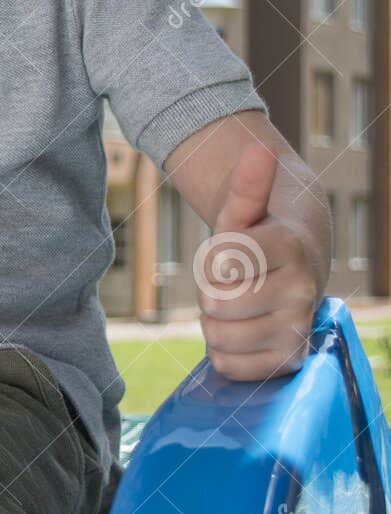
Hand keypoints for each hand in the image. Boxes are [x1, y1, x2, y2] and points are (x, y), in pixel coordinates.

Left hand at [194, 140, 320, 383]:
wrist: (293, 272)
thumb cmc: (259, 238)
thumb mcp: (244, 210)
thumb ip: (248, 183)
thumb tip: (259, 147)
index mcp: (289, 248)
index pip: (216, 266)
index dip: (211, 260)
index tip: (230, 254)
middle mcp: (302, 291)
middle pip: (214, 303)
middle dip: (211, 290)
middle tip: (232, 282)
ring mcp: (298, 330)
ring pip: (218, 337)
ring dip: (215, 322)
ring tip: (238, 305)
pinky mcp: (288, 362)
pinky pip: (227, 365)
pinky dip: (223, 352)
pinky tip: (242, 332)